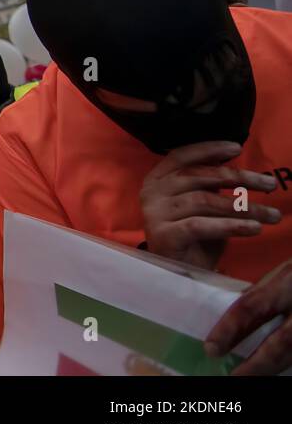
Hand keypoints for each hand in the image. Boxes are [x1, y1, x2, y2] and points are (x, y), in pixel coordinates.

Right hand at [140, 140, 280, 270]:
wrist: (179, 275)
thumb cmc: (194, 238)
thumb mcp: (203, 206)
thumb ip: (210, 186)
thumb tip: (233, 164)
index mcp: (157, 179)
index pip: (181, 156)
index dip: (209, 149)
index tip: (237, 148)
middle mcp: (152, 192)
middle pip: (198, 176)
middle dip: (238, 178)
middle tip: (269, 184)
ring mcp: (155, 213)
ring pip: (204, 201)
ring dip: (243, 207)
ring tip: (272, 215)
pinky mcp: (164, 235)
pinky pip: (201, 225)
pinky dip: (231, 226)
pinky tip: (254, 228)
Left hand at [206, 259, 291, 374]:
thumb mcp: (285, 270)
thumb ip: (265, 291)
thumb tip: (237, 318)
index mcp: (289, 279)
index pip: (253, 306)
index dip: (230, 329)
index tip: (211, 348)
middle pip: (282, 341)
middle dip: (257, 364)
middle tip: (234, 377)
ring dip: (275, 368)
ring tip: (254, 379)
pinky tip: (278, 371)